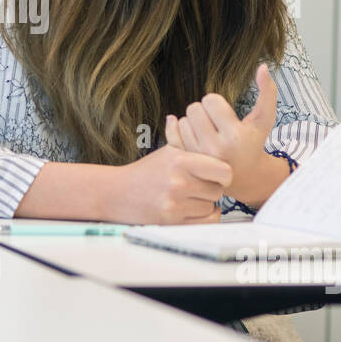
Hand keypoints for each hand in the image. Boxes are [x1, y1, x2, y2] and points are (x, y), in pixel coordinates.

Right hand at [107, 143, 231, 224]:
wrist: (116, 193)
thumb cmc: (145, 172)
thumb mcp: (166, 152)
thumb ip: (183, 139)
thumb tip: (180, 119)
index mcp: (180, 161)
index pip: (223, 170)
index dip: (224, 174)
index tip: (218, 175)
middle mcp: (179, 182)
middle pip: (218, 191)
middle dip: (211, 189)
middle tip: (199, 186)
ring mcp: (175, 204)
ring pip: (211, 207)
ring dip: (205, 204)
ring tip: (191, 197)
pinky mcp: (172, 221)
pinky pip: (205, 222)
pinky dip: (203, 218)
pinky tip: (194, 209)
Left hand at [164, 63, 277, 203]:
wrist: (243, 177)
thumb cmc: (253, 143)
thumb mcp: (264, 120)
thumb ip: (268, 93)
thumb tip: (263, 66)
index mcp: (234, 136)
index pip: (211, 100)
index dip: (216, 103)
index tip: (223, 113)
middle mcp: (215, 148)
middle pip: (194, 108)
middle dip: (203, 111)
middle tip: (213, 122)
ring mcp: (198, 157)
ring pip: (183, 120)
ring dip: (193, 122)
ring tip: (206, 132)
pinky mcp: (186, 162)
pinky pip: (172, 134)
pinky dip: (178, 130)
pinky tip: (192, 135)